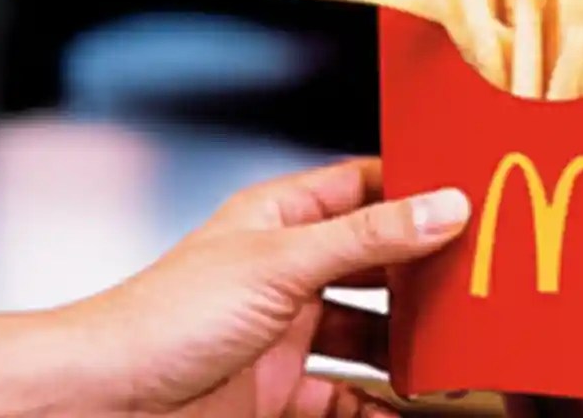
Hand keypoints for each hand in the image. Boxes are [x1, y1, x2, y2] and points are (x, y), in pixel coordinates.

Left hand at [68, 157, 470, 415]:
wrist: (104, 401)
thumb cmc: (164, 316)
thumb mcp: (281, 263)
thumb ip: (368, 239)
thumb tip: (444, 207)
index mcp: (280, 218)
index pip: (362, 187)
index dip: (414, 189)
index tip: (473, 198)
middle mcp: (286, 270)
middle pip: (375, 266)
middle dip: (423, 280)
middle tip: (478, 288)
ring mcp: (284, 334)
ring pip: (367, 336)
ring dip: (407, 351)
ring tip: (453, 361)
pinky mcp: (278, 392)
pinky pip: (346, 398)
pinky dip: (378, 408)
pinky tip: (405, 413)